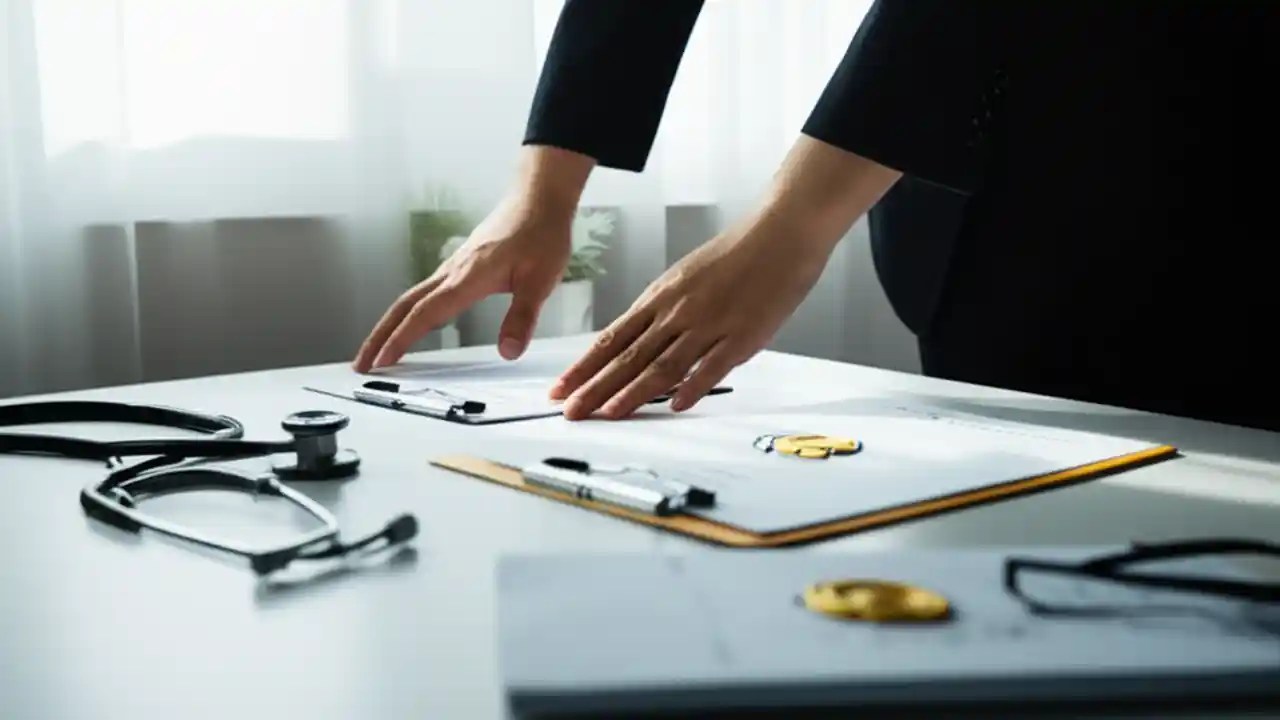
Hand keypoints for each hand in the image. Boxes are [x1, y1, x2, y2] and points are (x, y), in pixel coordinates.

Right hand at [353, 195, 571, 370]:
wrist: (538, 197)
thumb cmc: (540, 233)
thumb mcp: (541, 281)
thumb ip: (522, 318)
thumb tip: (509, 351)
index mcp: (468, 278)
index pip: (426, 313)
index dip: (401, 339)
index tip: (382, 361)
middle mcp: (452, 271)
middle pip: (404, 306)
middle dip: (379, 336)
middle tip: (361, 363)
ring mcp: (452, 267)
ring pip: (410, 298)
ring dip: (389, 325)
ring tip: (376, 350)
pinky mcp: (459, 264)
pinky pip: (424, 291)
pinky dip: (408, 311)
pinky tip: (410, 321)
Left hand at [549, 216, 832, 419]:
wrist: (778, 234)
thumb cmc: (736, 254)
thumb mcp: (686, 278)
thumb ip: (665, 312)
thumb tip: (644, 341)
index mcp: (661, 297)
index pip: (611, 338)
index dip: (584, 367)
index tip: (562, 387)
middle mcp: (677, 312)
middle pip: (628, 356)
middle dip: (595, 388)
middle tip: (571, 411)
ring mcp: (708, 324)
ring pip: (663, 364)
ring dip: (633, 392)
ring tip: (608, 413)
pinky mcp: (741, 336)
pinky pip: (712, 365)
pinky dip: (692, 387)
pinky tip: (675, 404)